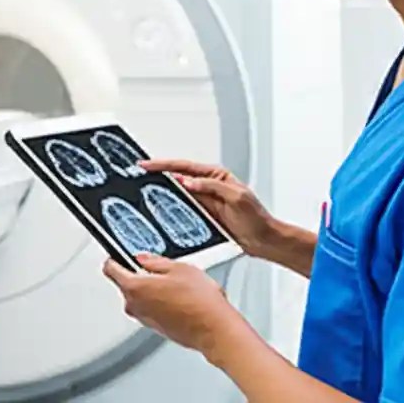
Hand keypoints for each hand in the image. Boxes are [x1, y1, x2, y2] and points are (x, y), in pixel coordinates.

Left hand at [102, 253, 248, 355]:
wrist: (214, 329)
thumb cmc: (199, 301)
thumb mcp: (179, 267)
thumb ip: (155, 261)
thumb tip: (143, 259)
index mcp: (134, 287)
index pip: (110, 269)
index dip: (115, 258)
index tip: (119, 254)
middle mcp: (134, 306)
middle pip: (126, 285)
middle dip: (139, 275)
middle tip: (160, 269)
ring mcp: (144, 319)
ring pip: (140, 298)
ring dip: (152, 291)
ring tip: (176, 285)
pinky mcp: (156, 329)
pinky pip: (152, 310)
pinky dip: (161, 303)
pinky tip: (180, 299)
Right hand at [141, 159, 278, 258]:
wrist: (264, 240)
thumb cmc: (256, 218)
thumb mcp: (236, 197)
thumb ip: (211, 187)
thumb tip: (189, 181)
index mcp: (217, 176)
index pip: (185, 167)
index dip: (165, 165)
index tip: (148, 165)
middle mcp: (209, 186)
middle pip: (178, 177)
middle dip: (158, 174)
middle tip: (139, 174)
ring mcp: (205, 201)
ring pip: (178, 194)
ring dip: (163, 192)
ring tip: (144, 190)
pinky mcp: (203, 216)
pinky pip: (183, 210)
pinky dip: (172, 209)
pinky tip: (161, 210)